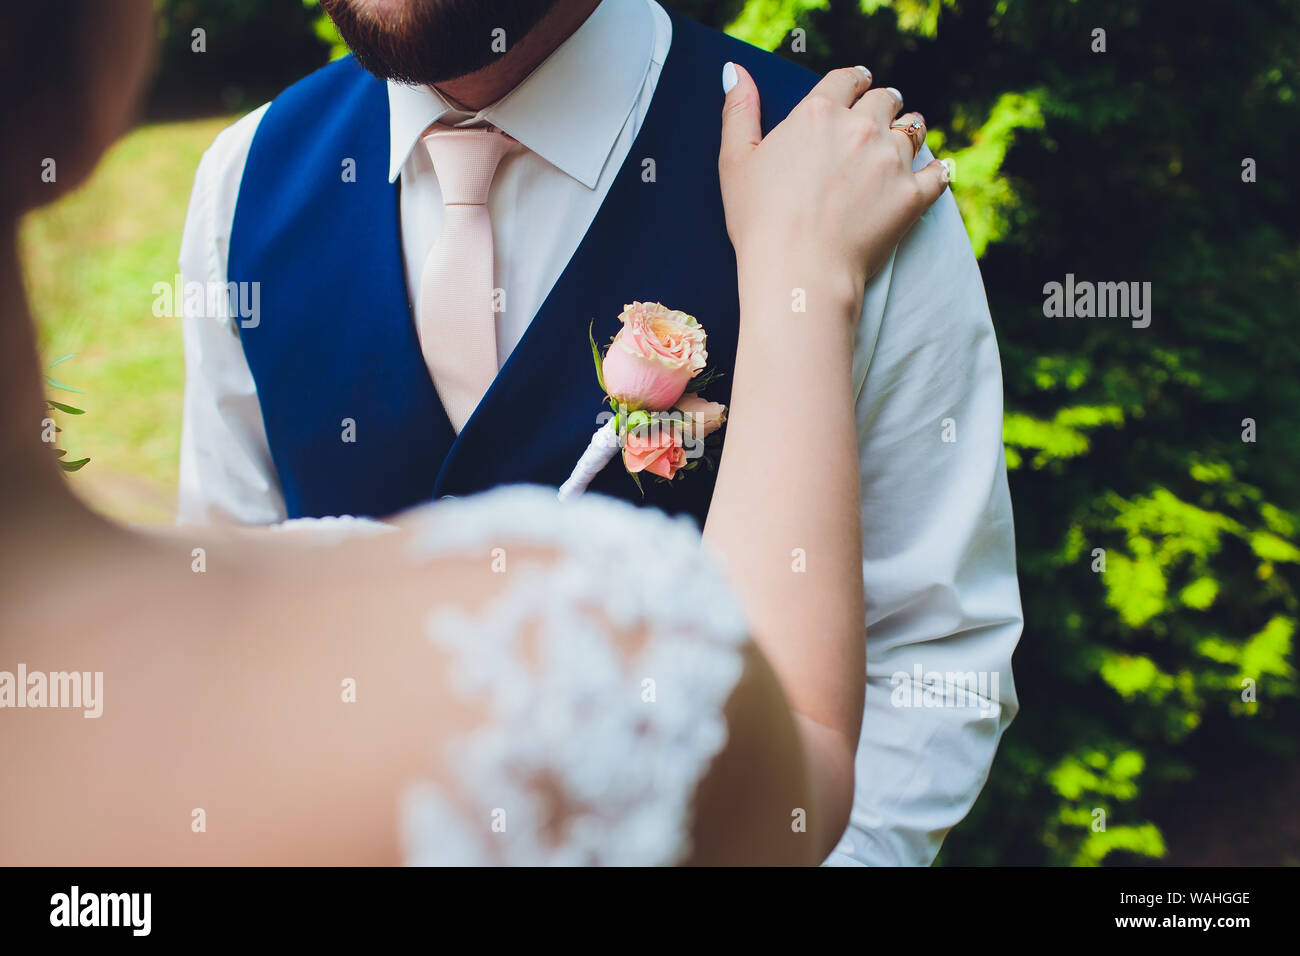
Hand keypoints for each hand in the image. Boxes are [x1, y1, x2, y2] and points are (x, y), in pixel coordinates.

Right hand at [718, 63, 949, 314]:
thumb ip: (739, 112)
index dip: (854, 82)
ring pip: (914, 130)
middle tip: (879, 119)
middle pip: (886, 99)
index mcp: (818, 113)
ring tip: (902, 145)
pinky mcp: (912, 195)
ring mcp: (891, 160)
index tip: (859, 87)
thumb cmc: (760, 222)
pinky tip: (931, 174)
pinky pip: (937, 173)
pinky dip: (935, 172)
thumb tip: (736, 70)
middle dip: (883, 106)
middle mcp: (861, 127)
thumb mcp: (735, 162)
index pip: (847, 79)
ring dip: (908, 132)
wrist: (798, 271)